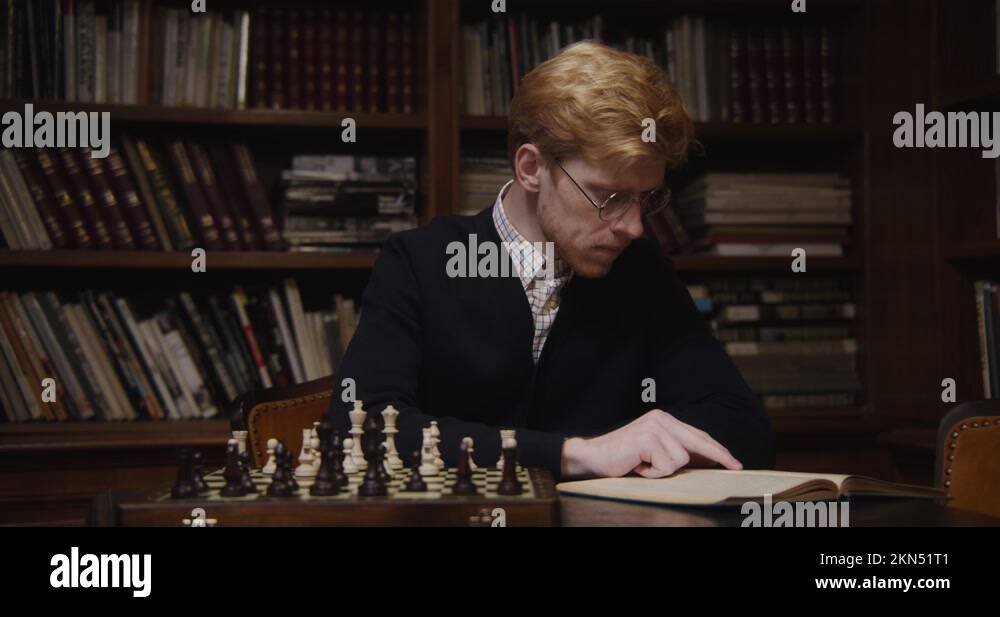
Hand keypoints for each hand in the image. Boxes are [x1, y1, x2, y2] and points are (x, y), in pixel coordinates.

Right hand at [560, 409, 742, 478]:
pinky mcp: (647, 439)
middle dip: (719, 456)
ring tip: (643, 467)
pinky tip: (637, 467)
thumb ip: (675, 450)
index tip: (733, 462)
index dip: (717, 449)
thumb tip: (705, 460)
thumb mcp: (653, 451)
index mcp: (663, 419)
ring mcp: (654, 427)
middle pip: (698, 441)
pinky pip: (666, 466)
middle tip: (736, 467)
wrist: (591, 456)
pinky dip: (652, 473)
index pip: (697, 434)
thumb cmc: (622, 458)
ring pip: (681, 459)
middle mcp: (661, 419)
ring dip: (663, 471)